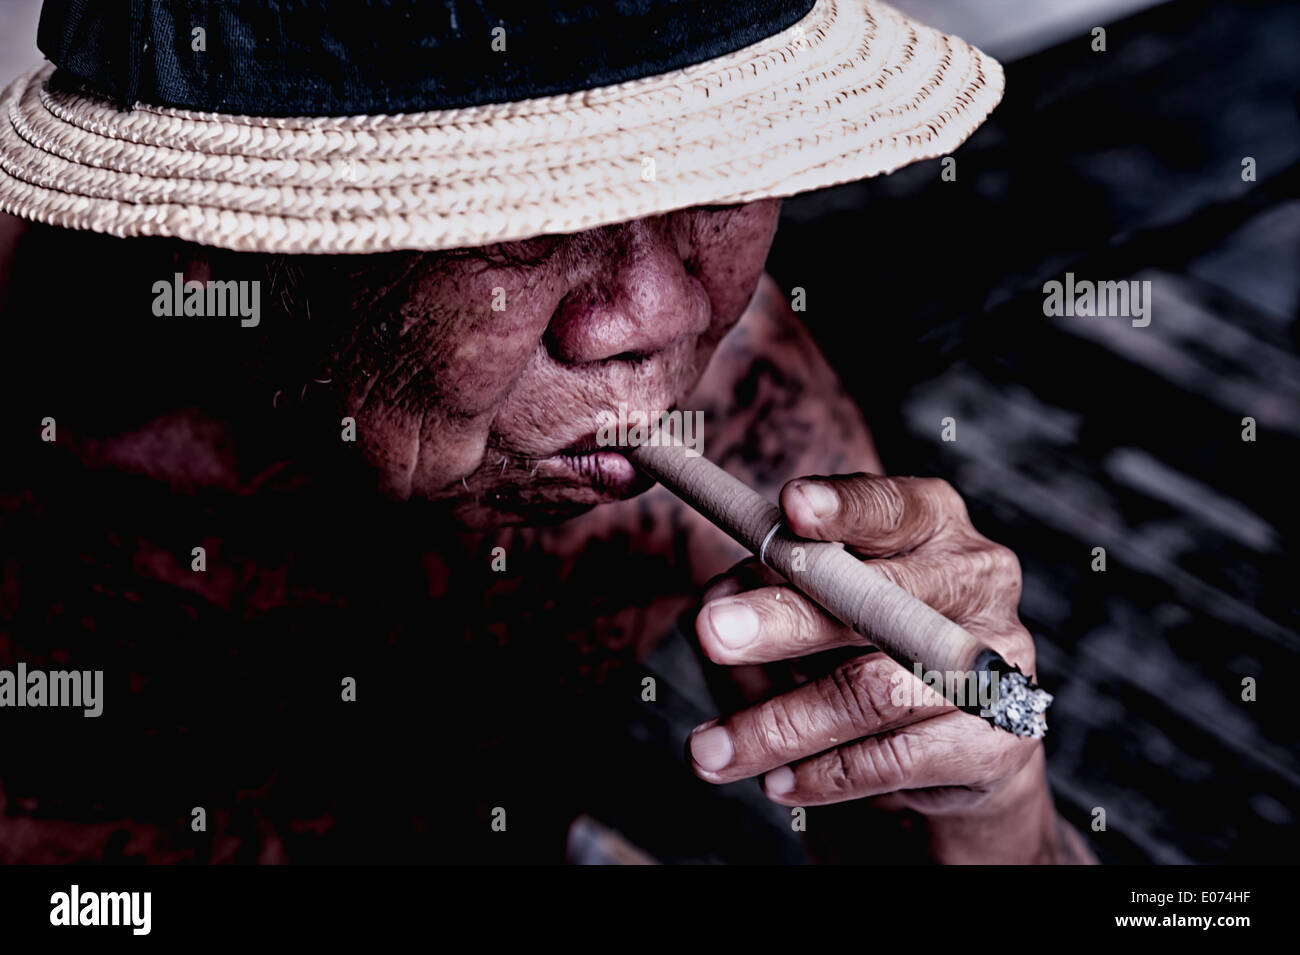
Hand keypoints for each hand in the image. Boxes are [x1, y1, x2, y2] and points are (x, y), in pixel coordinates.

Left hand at [687, 473, 1087, 862]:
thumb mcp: (809, 600)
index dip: (843, 507)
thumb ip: (764, 588)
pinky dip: (824, 773)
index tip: (790, 507)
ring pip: (875, 691)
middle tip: (711, 634)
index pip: (890, 506)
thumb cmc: (862, 642)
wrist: (949, 741)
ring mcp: (997, 660)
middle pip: (876, 599)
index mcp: (932, 522)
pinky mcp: (998, 739)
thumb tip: (716, 604)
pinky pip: (897, 758)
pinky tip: (776, 782)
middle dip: (785, 619)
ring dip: (780, 724)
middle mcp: (978, 580)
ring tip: (710, 750)